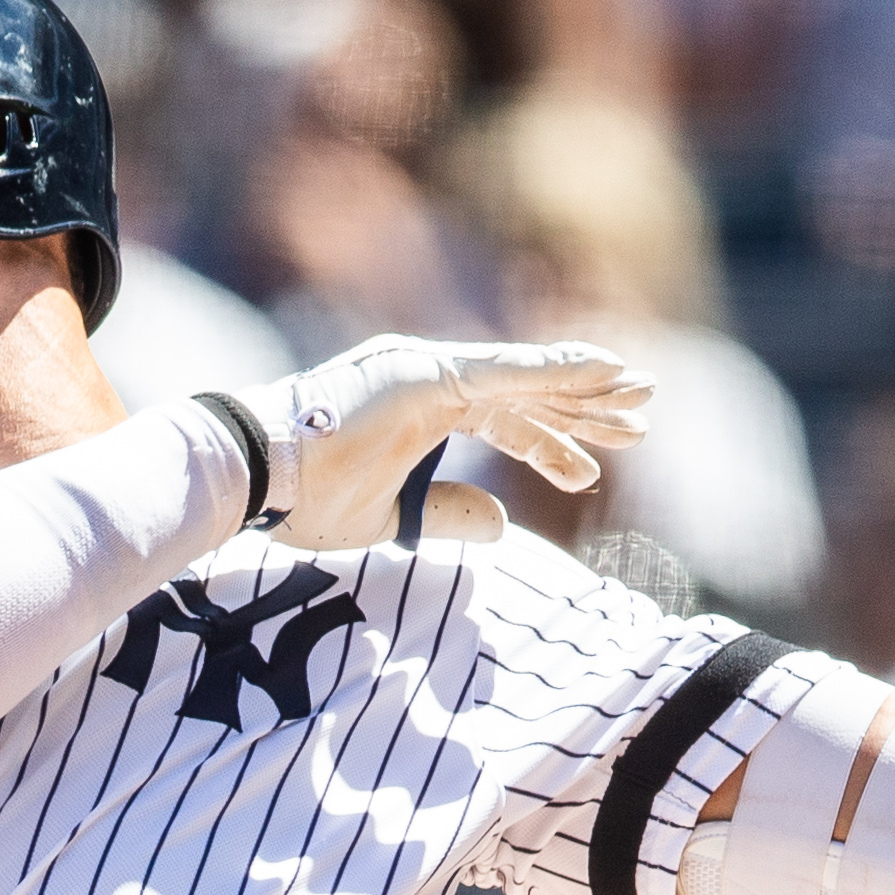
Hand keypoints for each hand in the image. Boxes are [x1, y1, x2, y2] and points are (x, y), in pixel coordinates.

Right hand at [255, 335, 656, 546]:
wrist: (253, 478)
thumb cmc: (302, 501)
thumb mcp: (392, 518)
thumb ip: (449, 513)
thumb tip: (503, 525)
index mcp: (419, 406)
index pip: (504, 420)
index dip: (552, 444)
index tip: (591, 470)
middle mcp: (429, 376)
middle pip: (527, 393)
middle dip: (586, 407)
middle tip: (641, 418)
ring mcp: (428, 369)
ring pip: (527, 378)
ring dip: (587, 386)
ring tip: (641, 394)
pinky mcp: (427, 374)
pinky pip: (507, 375)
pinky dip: (557, 371)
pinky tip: (602, 372)